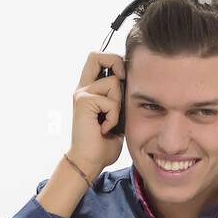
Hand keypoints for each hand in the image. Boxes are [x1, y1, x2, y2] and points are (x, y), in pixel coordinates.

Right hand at [70, 51, 125, 176]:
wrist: (89, 161)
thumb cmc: (103, 143)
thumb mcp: (117, 116)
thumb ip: (120, 99)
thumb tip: (135, 84)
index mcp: (90, 90)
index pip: (99, 60)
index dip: (115, 61)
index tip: (126, 77)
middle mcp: (83, 88)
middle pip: (97, 56)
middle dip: (115, 63)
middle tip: (123, 82)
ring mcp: (82, 93)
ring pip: (113, 82)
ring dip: (118, 103)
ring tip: (111, 121)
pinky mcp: (83, 101)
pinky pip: (111, 101)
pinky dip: (114, 117)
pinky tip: (105, 129)